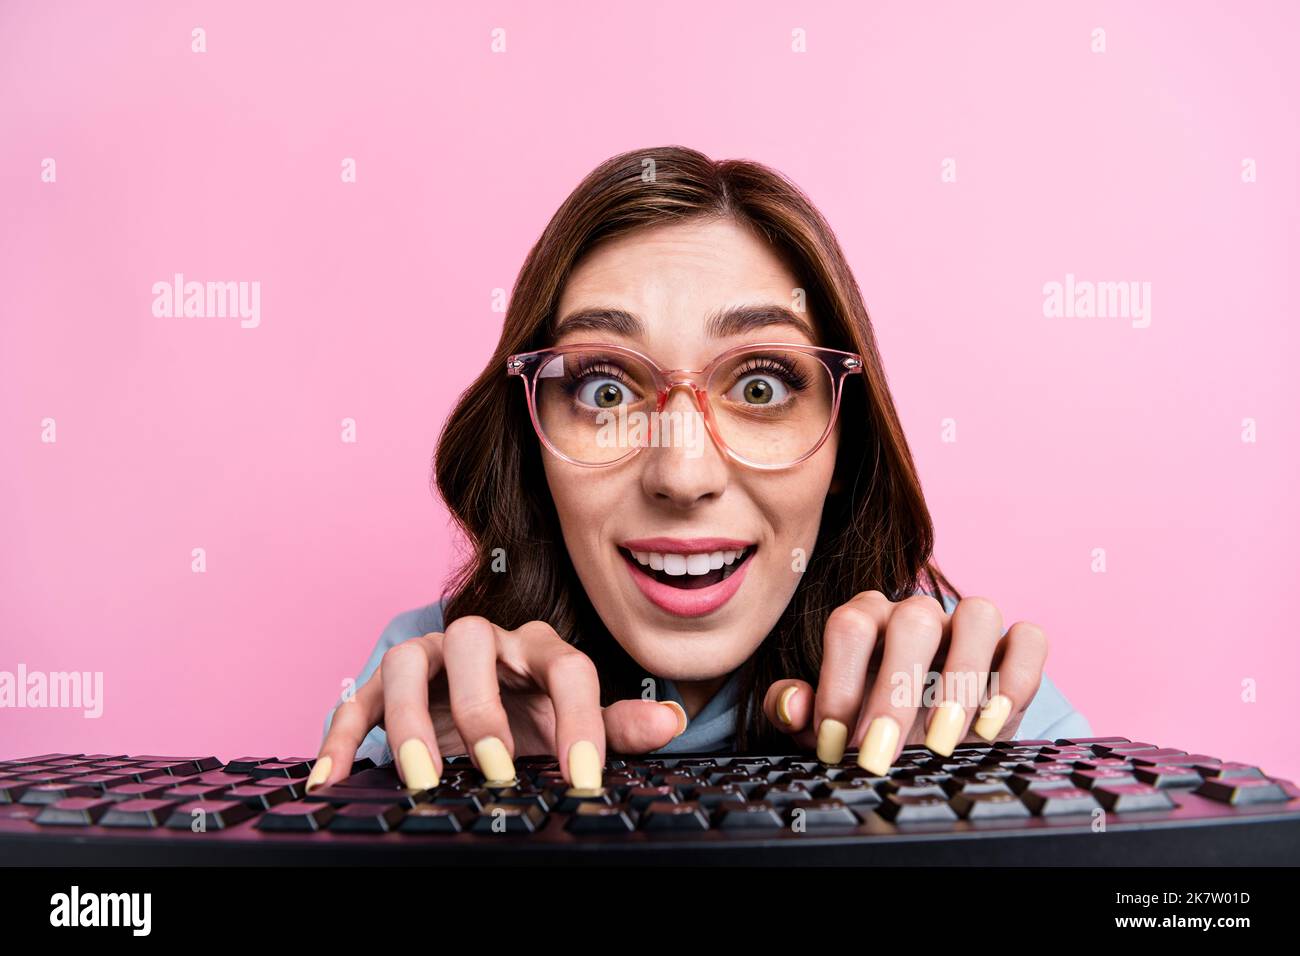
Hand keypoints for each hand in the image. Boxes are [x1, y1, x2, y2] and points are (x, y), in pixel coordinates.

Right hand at [310, 616, 688, 792]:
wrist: (481, 704)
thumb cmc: (531, 712)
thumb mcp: (571, 721)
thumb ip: (615, 726)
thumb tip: (670, 721)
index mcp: (539, 649)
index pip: (568, 669)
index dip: (580, 721)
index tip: (582, 778)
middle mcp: (482, 642)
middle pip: (472, 642)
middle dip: (482, 707)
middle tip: (493, 769)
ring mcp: (428, 658)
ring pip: (408, 661)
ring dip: (410, 719)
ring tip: (422, 779)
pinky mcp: (384, 685)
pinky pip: (357, 699)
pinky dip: (341, 735)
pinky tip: (332, 779)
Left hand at [761, 592, 1046, 773]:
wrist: (923, 733)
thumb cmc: (868, 719)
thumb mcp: (827, 720)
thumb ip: (796, 708)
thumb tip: (791, 705)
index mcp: (867, 616)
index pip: (850, 627)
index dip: (839, 684)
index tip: (835, 743)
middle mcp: (918, 611)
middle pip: (912, 621)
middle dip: (895, 691)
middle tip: (880, 752)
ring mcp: (968, 625)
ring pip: (978, 614)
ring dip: (962, 679)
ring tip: (942, 741)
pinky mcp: (1013, 647)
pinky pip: (1028, 639)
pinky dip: (1018, 677)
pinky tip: (992, 724)